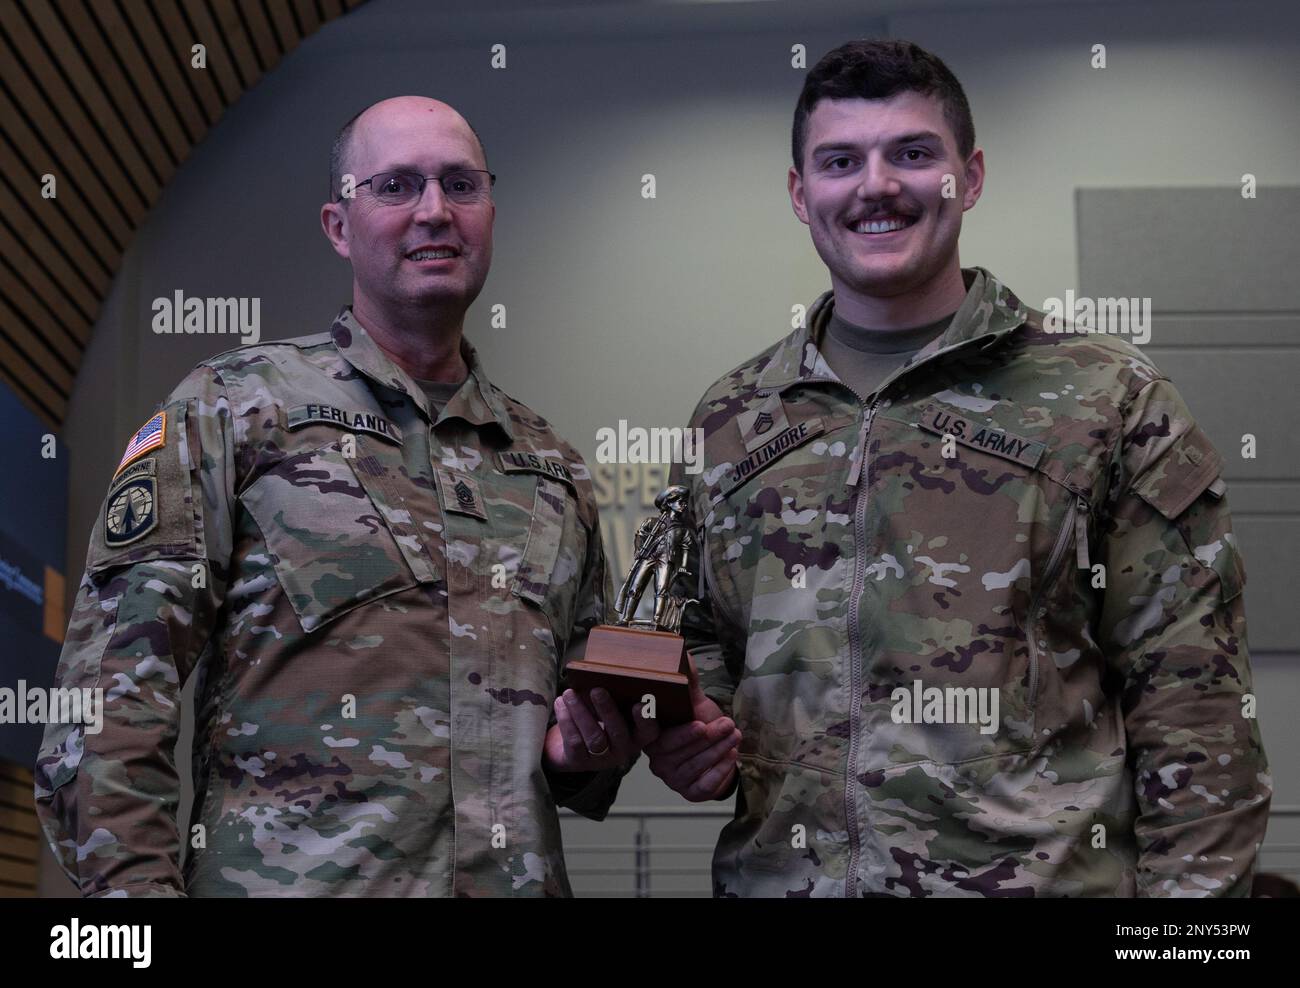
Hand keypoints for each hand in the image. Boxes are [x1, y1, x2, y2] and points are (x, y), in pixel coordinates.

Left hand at [545, 687, 654, 772]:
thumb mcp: (610, 712)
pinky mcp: (580, 762)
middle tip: (597, 691)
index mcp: (636, 736)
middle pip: (618, 732)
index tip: (639, 704)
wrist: (571, 747)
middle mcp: (622, 750)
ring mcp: (601, 759)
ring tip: (569, 694)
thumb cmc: (597, 721)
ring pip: (594, 737)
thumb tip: (605, 677)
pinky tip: (561, 704)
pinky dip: (566, 720)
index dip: (645, 720)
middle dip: (607, 710)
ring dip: (581, 712)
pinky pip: (574, 741)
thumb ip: (615, 699)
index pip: (648, 731)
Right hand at [641, 653, 739, 800]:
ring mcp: (672, 778)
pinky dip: (719, 770)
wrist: (717, 755)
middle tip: (726, 722)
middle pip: (676, 748)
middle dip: (704, 735)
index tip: (644, 706)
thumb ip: (688, 682)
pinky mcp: (690, 792)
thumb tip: (682, 651)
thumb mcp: (693, 703)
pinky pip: (704, 784)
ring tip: (735, 734)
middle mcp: (656, 760)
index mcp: (651, 737)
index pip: (646, 730)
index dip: (645, 719)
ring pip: (693, 765)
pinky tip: (731, 755)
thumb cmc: (700, 725)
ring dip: (717, 749)